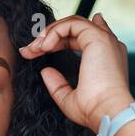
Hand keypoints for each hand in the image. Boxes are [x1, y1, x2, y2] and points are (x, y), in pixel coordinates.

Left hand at [18, 13, 134, 132]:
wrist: (106, 112)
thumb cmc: (93, 110)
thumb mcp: (69, 98)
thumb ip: (57, 84)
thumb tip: (45, 71)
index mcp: (103, 57)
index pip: (83, 35)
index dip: (60, 37)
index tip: (39, 49)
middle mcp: (105, 46)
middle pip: (73, 29)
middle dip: (47, 37)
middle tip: (28, 51)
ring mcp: (103, 40)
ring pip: (71, 23)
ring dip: (49, 33)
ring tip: (34, 49)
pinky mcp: (97, 37)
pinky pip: (71, 25)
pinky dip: (54, 32)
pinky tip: (44, 48)